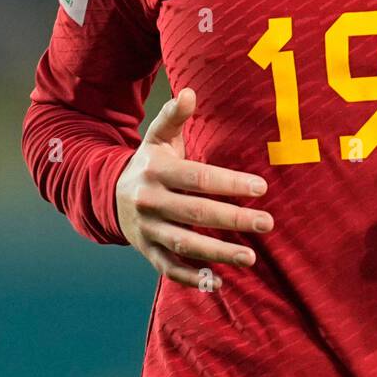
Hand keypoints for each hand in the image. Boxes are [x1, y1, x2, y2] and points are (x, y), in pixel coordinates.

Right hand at [115, 88, 272, 288]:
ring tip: (251, 257)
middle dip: (233, 219)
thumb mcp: (157, 137)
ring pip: (185, 245)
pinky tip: (218, 283)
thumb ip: (174, 116)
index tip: (261, 187)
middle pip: (195, 214)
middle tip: (266, 223)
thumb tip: (190, 92)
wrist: (109, 194)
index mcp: (156, 171)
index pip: (198, 178)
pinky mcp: (147, 252)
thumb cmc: (150, 162)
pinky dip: (192, 279)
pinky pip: (169, 269)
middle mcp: (150, 202)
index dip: (229, 183)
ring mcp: (147, 230)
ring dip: (218, 253)